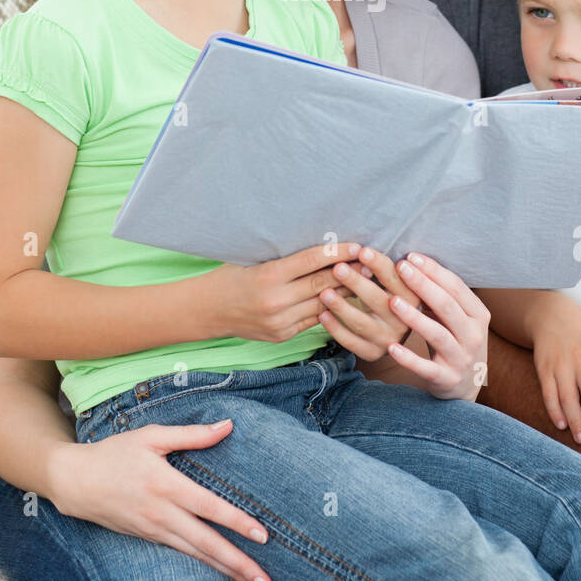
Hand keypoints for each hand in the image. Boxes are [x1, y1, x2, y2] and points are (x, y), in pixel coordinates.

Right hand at [49, 420, 273, 580]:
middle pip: (206, 543)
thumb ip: (192, 434)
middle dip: (238, 564)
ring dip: (227, 572)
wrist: (75, 481)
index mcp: (165, 485)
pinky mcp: (149, 538)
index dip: (237, 522)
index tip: (263, 536)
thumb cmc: (115, 453)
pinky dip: (206, 567)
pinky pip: (183, 555)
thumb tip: (228, 425)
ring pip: (196, 556)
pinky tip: (225, 574)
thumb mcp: (152, 436)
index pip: (209, 507)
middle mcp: (162, 513)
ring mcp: (154, 530)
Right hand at [211, 242, 361, 343]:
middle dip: (350, 272)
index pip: (311, 261)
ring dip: (346, 292)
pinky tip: (347, 300)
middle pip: (322, 284)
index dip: (337, 253)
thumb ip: (285, 257)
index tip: (357, 245)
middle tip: (372, 261)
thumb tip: (321, 245)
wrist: (207, 311)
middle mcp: (276, 302)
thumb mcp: (253, 259)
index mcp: (268, 276)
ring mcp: (280, 322)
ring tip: (366, 280)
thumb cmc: (230, 275)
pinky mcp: (283, 335)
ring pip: (323, 305)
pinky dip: (331, 308)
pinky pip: (314, 320)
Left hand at [316, 246, 421, 359]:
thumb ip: (383, 269)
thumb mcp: (394, 282)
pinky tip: (322, 315)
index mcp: (412, 297)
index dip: (378, 264)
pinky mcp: (372, 352)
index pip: (394, 278)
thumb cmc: (389, 295)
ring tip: (324, 292)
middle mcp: (404, 320)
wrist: (394, 332)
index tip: (362, 251)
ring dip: (341, 307)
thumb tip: (360, 249)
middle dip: (356, 283)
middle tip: (338, 268)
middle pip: (377, 300)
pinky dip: (336, 328)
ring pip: (362, 322)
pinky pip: (351, 342)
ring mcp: (388, 339)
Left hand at [384, 252, 490, 400]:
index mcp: (478, 315)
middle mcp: (474, 335)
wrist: (467, 387)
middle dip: (423, 285)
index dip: (434, 270)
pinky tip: (391, 347)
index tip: (411, 256)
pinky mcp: (446, 379)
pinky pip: (426, 368)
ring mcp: (462, 358)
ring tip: (393, 301)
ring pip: (438, 335)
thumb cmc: (455, 341)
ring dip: (414, 317)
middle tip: (400, 267)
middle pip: (447, 306)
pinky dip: (409, 358)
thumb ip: (441, 296)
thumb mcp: (457, 318)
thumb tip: (412, 263)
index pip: (456, 287)